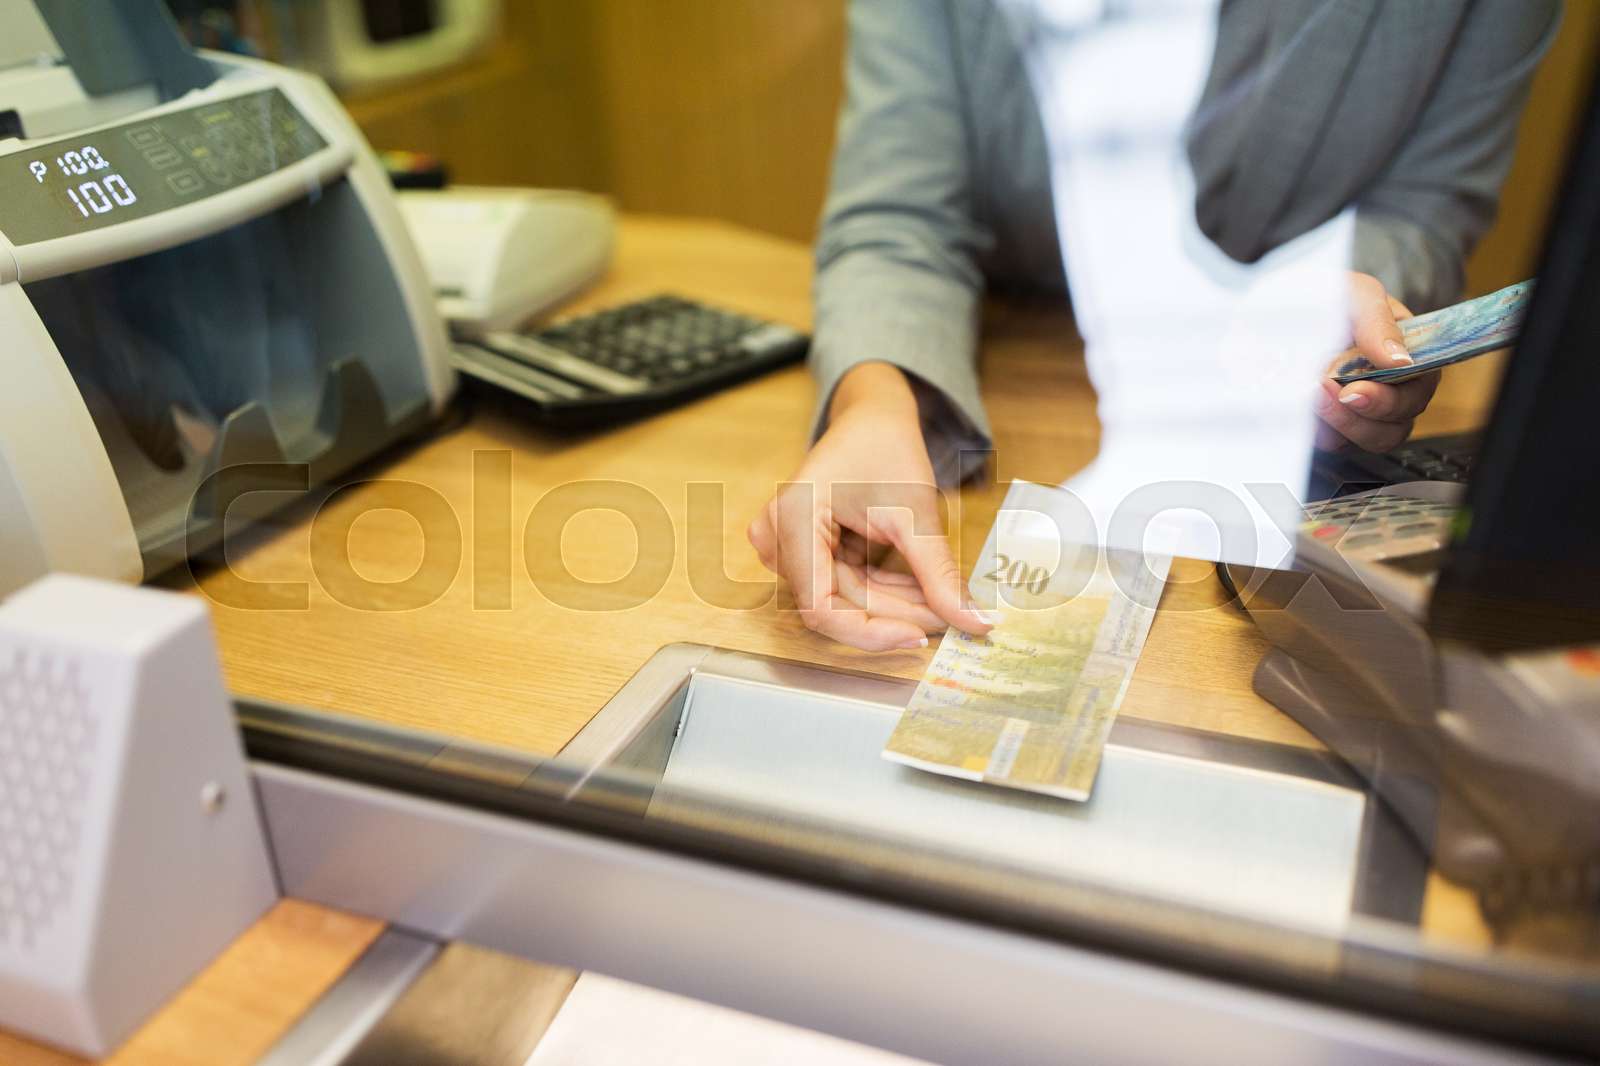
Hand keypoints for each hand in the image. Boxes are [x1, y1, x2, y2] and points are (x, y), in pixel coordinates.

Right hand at [747, 362, 992, 650]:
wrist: (873, 418)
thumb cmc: (886, 448)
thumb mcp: (916, 513)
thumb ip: (939, 574)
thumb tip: (975, 623)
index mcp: (793, 519)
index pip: (821, 607)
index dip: (870, 633)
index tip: (921, 637)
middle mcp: (778, 538)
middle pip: (839, 605)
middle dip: (898, 615)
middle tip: (953, 621)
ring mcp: (788, 547)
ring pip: (848, 601)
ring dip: (898, 606)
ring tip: (946, 603)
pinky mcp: (806, 553)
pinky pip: (849, 588)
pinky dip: (888, 592)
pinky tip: (925, 592)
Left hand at [1314, 272, 1440, 452]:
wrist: (1288, 306)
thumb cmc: (1333, 296)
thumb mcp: (1357, 295)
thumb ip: (1378, 323)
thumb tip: (1401, 361)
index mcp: (1412, 357)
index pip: (1419, 390)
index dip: (1391, 399)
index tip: (1353, 389)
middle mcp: (1395, 390)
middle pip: (1396, 425)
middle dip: (1359, 415)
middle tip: (1321, 390)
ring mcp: (1367, 411)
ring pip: (1368, 439)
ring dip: (1339, 424)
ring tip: (1307, 395)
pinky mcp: (1337, 426)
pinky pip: (1336, 442)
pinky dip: (1319, 429)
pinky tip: (1298, 405)